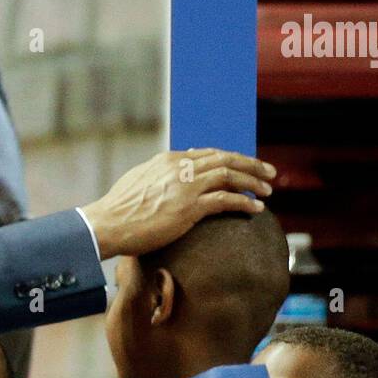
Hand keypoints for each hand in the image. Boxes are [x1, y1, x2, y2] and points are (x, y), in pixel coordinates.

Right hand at [81, 149, 275, 260]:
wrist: (107, 224)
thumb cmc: (120, 208)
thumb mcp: (140, 180)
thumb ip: (161, 173)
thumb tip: (176, 168)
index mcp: (169, 159)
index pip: (209, 153)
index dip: (232, 158)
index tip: (245, 165)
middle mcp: (180, 168)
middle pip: (226, 159)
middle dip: (251, 165)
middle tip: (269, 172)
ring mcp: (186, 186)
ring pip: (230, 176)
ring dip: (253, 182)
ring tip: (268, 190)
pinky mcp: (189, 208)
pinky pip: (226, 200)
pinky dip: (245, 202)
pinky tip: (256, 208)